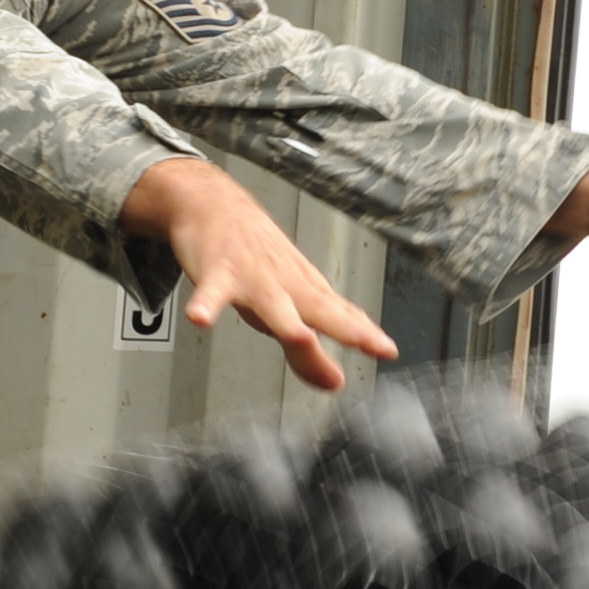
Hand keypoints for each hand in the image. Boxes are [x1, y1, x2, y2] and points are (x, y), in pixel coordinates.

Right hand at [121, 157, 397, 391]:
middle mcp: (285, 284)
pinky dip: (205, 303)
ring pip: (271, 304)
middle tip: (370, 343)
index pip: (341, 315)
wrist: (214, 205)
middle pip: (318, 308)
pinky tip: (200, 318)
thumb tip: (336, 383)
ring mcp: (252, 277)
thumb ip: (309, 349)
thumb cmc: (256, 258)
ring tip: (301, 339)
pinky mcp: (217, 271)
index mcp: (305, 292)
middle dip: (345, 327)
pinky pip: (210, 291)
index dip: (365, 333)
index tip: (389, 351)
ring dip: (285, 322)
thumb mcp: (286, 304)